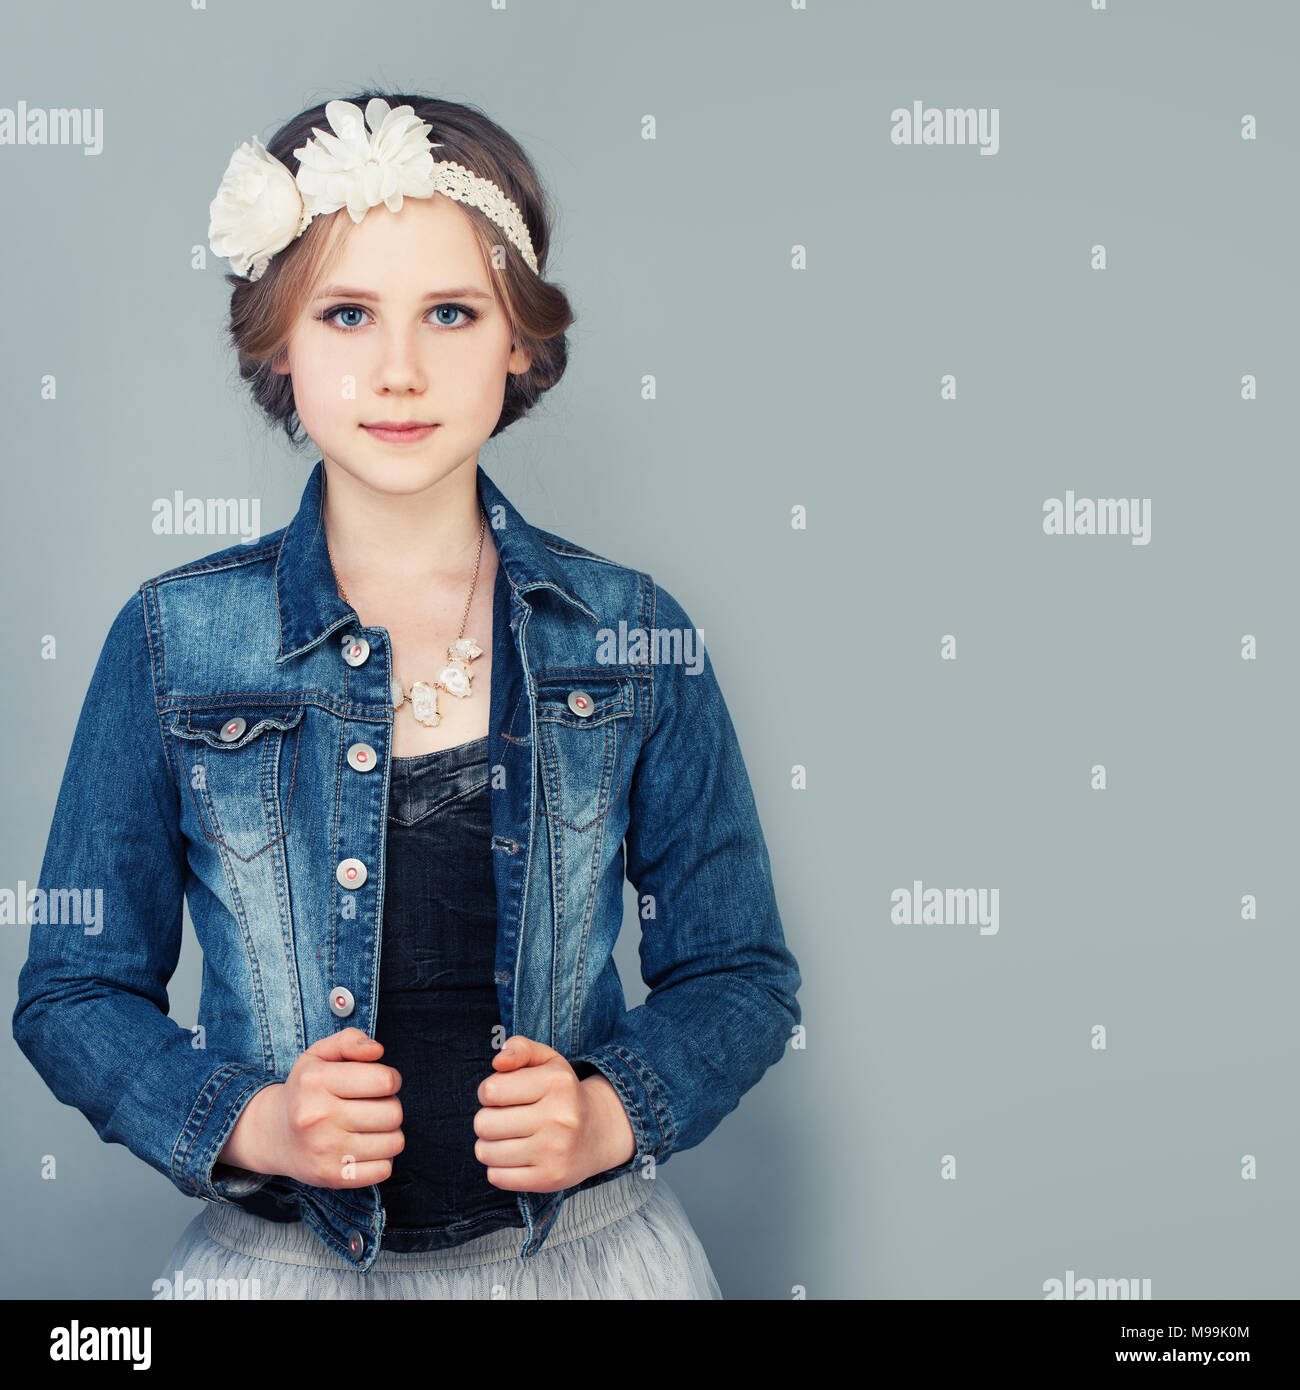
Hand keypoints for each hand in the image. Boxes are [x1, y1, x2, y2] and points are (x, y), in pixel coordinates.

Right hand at [217, 1027, 403, 1188]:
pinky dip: (382, 1158)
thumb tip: (377, 1050)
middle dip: (391, 1106)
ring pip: (394, 1143)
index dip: (392, 1079)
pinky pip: (384, 1170)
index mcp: (316, 1081)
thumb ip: (350, 1040)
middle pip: (393, 1113)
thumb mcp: (320, 1054)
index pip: (384, 1081)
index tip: (382, 1083)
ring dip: (390, 1133)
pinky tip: (365, 1148)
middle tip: (374, 1106)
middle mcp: (317, 1117)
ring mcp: (324, 1151)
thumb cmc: (306, 1090)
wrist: (273, 1134)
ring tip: (370, 1127)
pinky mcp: (332, 1178)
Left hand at [473, 1036, 636, 1191]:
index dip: (488, 1091)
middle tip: (505, 1118)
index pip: (491, 1090)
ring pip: (486, 1152)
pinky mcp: (550, 1179)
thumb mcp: (547, 1061)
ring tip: (508, 1138)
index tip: (502, 1095)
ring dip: (489, 1145)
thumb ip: (520, 1048)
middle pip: (484, 1124)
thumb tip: (498, 1061)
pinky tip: (516, 1157)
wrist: (597, 1133)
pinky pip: (497, 1177)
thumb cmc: (561, 1093)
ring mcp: (556, 1152)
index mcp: (557, 1082)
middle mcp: (560, 1117)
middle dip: (486, 1119)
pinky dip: (498, 1168)